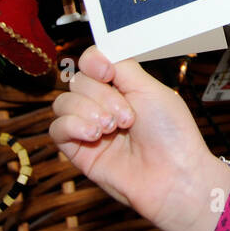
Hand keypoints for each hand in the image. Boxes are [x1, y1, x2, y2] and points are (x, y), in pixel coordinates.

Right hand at [50, 45, 229, 230]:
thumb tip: (101, 54)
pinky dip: (73, 125)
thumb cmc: (171, 135)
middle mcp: (104, 105)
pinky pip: (57, 128)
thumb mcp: (151, 89)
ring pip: (63, 102)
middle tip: (127, 117)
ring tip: (112, 128)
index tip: (107, 73)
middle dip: (101, 95)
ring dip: (87, 110)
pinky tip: (94, 135)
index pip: (92, 62)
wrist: (172, 176)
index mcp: (123, 87)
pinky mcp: (78, 151)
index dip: (93, 62)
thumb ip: (123, 68)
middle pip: (77, 80)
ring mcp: (90, 127)